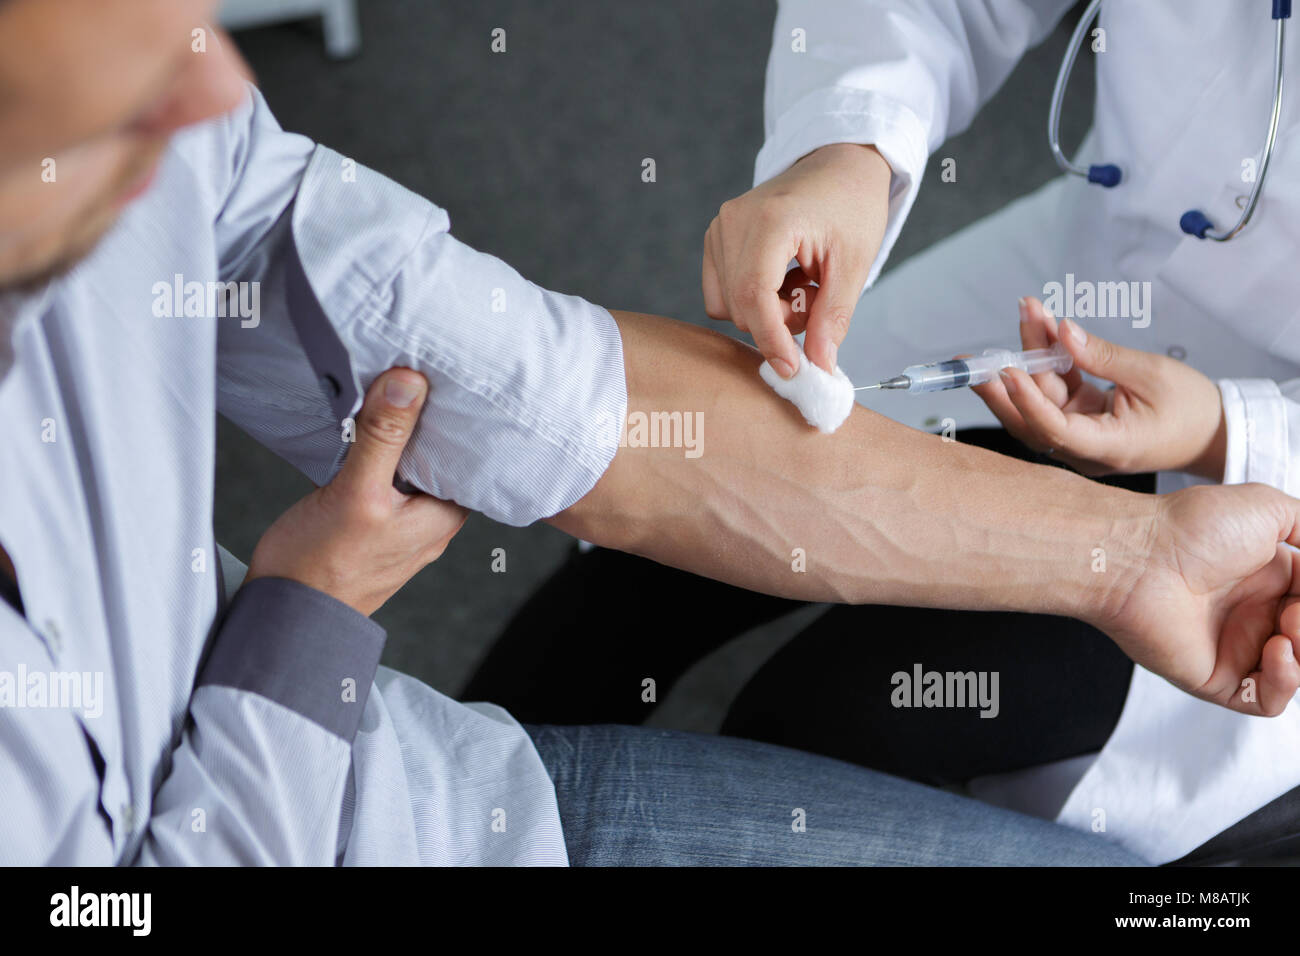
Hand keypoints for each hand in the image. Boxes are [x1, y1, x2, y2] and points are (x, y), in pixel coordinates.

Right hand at [246, 368, 467, 615]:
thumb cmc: (320, 567)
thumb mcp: (356, 491)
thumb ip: (383, 437)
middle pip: (439, 458)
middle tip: (419, 370)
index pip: (468, 454)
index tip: (450, 375)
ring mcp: (404, 527)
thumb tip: (409, 384)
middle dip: (429, 421)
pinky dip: (381, 457)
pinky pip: (388, 481)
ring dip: (401, 437)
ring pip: (411, 468)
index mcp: (445, 516)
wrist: (282, 618)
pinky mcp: (374, 526)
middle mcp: (433, 523)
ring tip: (393, 392)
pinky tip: (366, 436)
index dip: (460, 415)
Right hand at [702, 143, 891, 376]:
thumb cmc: (851, 206)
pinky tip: (780, 280)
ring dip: (765, 312)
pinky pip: (720, 292)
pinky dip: (750, 299)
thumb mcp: (854, 264)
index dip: (771, 340)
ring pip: (727, 304)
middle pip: (740, 306)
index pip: (754, 296)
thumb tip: (818, 366)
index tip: (794, 370)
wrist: (839, 165)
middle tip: (814, 301)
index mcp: (771, 221)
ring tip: (799, 285)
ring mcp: (720, 227)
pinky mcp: (716, 236)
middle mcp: (734, 221)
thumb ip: (832, 318)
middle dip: (778, 322)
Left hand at [971, 297, 1226, 479]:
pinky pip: (1056, 391)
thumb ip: (1101, 355)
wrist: (1215, 432)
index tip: (1007, 370)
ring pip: (1041, 398)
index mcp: (1107, 448)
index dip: (1027, 400)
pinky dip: (1050, 361)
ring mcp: (1080, 435)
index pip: (1053, 429)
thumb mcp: (1151, 374)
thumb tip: (1062, 331)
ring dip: (1031, 357)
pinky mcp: (1082, 420)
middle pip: (1030, 419)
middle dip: (1003, 384)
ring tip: (1027, 312)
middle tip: (972, 358)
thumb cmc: (1192, 409)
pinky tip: (1044, 326)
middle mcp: (1084, 449)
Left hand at [1104, 483, 1299, 715]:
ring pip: (1294, 671)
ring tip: (1290, 624)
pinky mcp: (1213, 678)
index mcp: (1268, 577)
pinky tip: (1278, 650)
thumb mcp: (1270, 509)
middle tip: (1298, 610)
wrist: (1139, 556)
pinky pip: (1263, 701)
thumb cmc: (1192, 528)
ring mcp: (1233, 648)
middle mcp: (1252, 614)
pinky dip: (1284, 682)